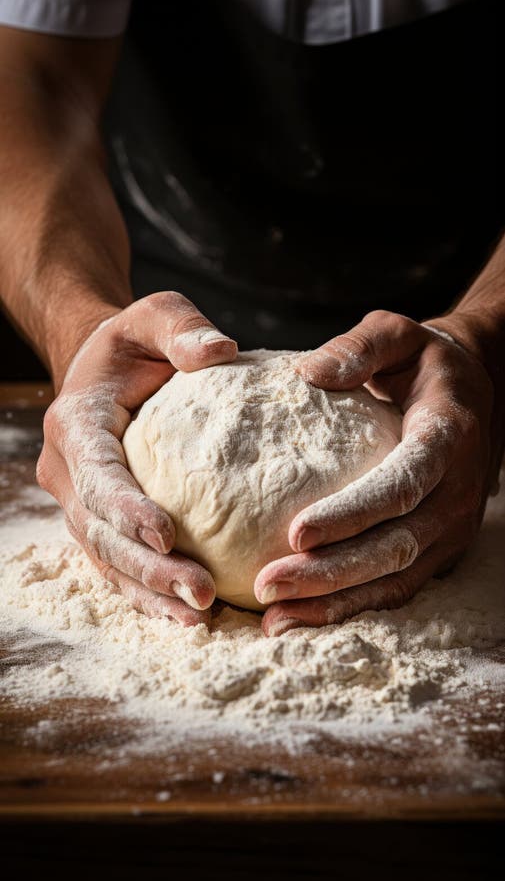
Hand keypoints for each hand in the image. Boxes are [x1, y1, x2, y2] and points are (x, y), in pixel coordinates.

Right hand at [37, 291, 237, 626]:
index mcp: (77, 424)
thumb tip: (222, 351)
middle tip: (199, 595)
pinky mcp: (98, 520)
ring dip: (149, 591)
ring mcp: (78, 501)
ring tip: (198, 618)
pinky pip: (116, 563)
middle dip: (147, 568)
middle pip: (100, 531)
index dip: (126, 508)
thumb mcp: (156, 315)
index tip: (167, 535)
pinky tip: (183, 616)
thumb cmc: (135, 342)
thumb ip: (182, 327)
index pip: (97, 474)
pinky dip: (146, 592)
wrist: (103, 369)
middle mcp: (67, 471)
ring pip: (106, 558)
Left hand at [256, 309, 498, 635]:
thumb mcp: (396, 333)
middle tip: (268, 586)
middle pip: (395, 545)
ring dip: (335, 602)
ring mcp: (450, 528)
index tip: (296, 532)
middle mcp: (455, 492)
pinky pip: (395, 586)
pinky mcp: (437, 550)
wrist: (476, 391)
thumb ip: (359, 346)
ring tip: (275, 618)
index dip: (352, 513)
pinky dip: (350, 607)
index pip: (401, 484)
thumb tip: (308, 372)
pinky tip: (301, 617)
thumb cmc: (422, 361)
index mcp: (446, 438)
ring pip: (395, 578)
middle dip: (331, 573)